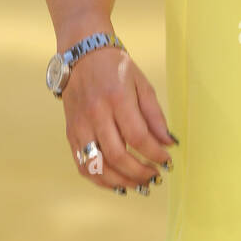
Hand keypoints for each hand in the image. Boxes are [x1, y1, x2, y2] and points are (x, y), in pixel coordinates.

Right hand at [62, 47, 175, 193]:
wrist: (82, 54)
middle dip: (140, 172)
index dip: (155, 154)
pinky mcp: (70, 133)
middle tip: (155, 177)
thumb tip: (169, 143)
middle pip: (117, 155)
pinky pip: (82, 164)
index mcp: (117, 99)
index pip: (138, 137)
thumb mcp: (143, 84)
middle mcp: (96, 114)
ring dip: (120, 181)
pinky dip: (100, 179)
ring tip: (139, 185)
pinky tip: (117, 183)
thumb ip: (155, 115)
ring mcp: (80, 126)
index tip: (168, 162)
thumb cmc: (117, 68)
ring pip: (97, 166)